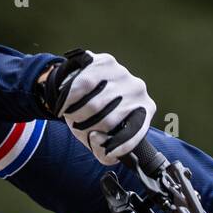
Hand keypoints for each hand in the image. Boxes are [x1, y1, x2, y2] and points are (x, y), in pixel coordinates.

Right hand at [39, 49, 154, 164]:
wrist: (84, 82)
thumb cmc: (96, 113)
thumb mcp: (104, 135)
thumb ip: (105, 150)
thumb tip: (100, 141)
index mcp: (145, 110)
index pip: (133, 134)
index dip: (116, 147)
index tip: (103, 150)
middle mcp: (138, 90)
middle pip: (108, 122)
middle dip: (87, 129)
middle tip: (77, 127)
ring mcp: (123, 74)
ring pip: (94, 106)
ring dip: (76, 116)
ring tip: (72, 115)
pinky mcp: (105, 62)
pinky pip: (83, 86)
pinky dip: (70, 99)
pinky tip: (66, 103)